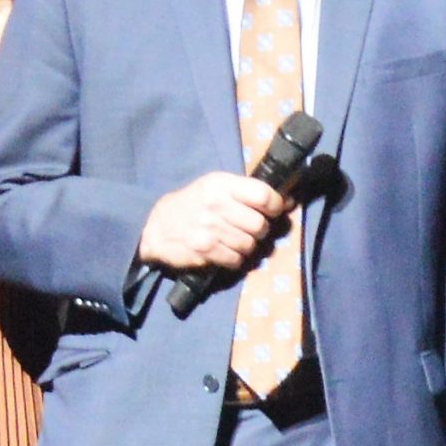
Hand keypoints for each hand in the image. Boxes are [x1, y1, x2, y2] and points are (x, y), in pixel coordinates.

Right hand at [138, 172, 288, 273]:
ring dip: (247, 246)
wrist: (157, 227)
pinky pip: (237, 260)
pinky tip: (224, 250)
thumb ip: (248, 192)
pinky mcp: (205, 250)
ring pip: (250, 245)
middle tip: (249, 229)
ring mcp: (210, 229)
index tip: (274, 210)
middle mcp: (216, 205)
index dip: (275, 205)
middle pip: (260, 225)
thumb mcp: (216, 187)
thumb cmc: (194, 204)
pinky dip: (235, 259)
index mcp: (222, 185)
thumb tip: (288, 202)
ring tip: (233, 239)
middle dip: (259, 230)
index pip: (263, 195)